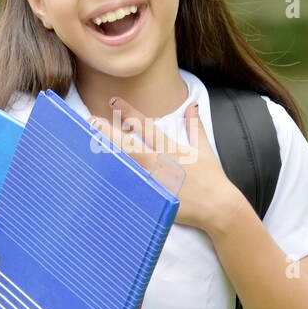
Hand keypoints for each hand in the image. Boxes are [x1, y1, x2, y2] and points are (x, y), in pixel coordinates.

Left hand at [89, 96, 242, 232]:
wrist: (218, 206)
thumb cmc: (211, 177)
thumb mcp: (204, 148)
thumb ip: (195, 126)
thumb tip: (192, 105)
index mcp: (171, 149)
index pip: (147, 126)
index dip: (129, 112)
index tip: (113, 102)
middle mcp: (161, 163)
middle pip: (131, 145)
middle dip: (110, 133)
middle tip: (91, 121)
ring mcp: (156, 182)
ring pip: (127, 166)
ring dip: (109, 155)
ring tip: (90, 145)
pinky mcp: (154, 199)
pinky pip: (131, 190)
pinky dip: (117, 183)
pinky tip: (99, 178)